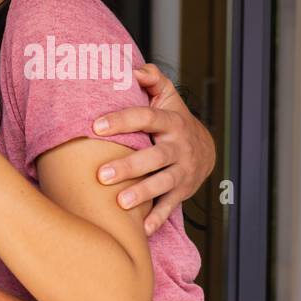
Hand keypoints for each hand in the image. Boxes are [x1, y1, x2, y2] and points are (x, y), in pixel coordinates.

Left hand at [92, 64, 216, 234]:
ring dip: (142, 194)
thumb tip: (135, 69)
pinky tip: (141, 231)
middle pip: (155, 156)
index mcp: (171, 121)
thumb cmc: (173, 120)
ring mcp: (183, 170)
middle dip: (129, 166)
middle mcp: (179, 147)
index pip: (146, 117)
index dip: (122, 120)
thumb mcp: (167, 97)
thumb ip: (153, 80)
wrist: (206, 150)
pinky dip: (157, 220)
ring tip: (119, 204)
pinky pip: (170, 207)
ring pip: (163, 183)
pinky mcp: (183, 191)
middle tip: (101, 175)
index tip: (95, 126)